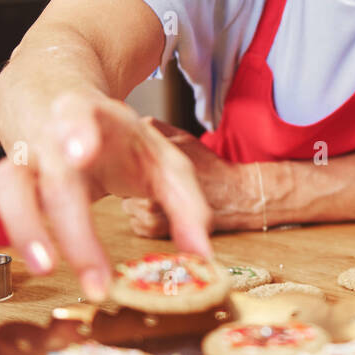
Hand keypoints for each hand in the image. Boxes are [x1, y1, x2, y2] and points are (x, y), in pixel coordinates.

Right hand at [0, 93, 212, 299]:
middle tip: (94, 275)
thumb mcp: (162, 160)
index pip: (84, 119)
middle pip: (57, 180)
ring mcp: (27, 157)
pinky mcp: (8, 177)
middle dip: (72, 229)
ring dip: (22, 225)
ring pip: (9, 184)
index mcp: (97, 121)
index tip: (82, 152)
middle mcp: (54, 138)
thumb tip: (202, 258)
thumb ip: (187, 206)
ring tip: (42, 266)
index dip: (80, 132)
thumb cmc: (120, 139)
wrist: (62, 101)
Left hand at [121, 119, 267, 236]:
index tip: (137, 164)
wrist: (234, 196)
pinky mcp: (154, 229)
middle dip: (134, 184)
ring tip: (163, 197)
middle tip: (158, 182)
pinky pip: (136, 223)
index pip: (120, 161)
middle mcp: (149, 187)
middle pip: (122, 185)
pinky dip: (146, 220)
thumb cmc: (209, 167)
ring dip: (140, 203)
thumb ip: (155, 128)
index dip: (129, 163)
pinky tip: (165, 211)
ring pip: (127, 205)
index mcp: (153, 163)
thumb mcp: (184, 138)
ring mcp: (151, 210)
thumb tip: (131, 125)